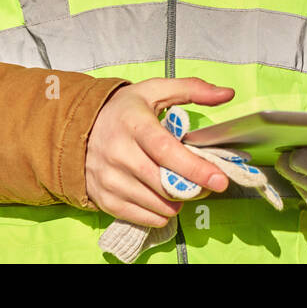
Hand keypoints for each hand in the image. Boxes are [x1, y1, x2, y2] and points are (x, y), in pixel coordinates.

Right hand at [84, 77, 233, 227]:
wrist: (79, 126)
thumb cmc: (125, 109)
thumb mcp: (156, 90)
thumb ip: (193, 89)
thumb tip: (227, 94)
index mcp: (134, 124)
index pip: (166, 151)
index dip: (194, 168)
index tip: (219, 180)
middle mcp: (118, 153)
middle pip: (163, 183)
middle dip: (192, 188)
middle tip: (206, 183)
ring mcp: (109, 179)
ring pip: (156, 204)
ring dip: (178, 201)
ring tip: (182, 188)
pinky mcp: (104, 198)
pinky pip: (142, 218)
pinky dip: (161, 214)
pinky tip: (164, 200)